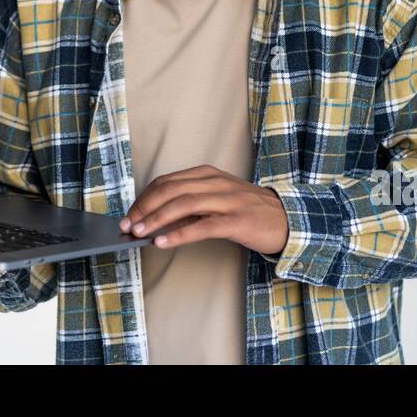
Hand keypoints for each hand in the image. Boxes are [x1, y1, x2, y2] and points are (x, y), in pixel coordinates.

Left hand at [118, 164, 288, 255]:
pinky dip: (179, 234)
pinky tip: (163, 242)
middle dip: (144, 208)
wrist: (288, 219)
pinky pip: (202, 226)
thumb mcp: (218, 199)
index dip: (144, 198)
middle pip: (170, 190)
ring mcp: (228, 200)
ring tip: (139, 233)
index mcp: (208, 174)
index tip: (129, 214)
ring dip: (156, 220)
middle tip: (127, 225)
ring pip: (183, 205)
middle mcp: (216, 183)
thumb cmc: (248, 211)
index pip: (167, 181)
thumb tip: (156, 218)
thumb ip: (191, 203)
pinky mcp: (237, 221)